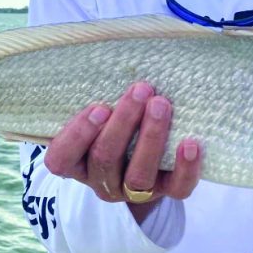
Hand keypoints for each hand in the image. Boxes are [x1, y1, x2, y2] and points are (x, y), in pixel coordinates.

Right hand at [42, 82, 202, 221]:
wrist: (148, 163)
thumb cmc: (116, 127)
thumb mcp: (99, 117)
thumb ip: (99, 103)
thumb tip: (111, 58)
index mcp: (78, 164)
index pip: (62, 159)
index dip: (78, 135)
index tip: (99, 107)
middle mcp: (102, 181)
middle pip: (105, 160)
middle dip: (123, 123)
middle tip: (140, 90)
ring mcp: (133, 192)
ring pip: (138, 176)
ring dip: (150, 138)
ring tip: (161, 105)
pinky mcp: (165, 193)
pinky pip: (176, 188)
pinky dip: (186, 168)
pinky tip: (191, 143)